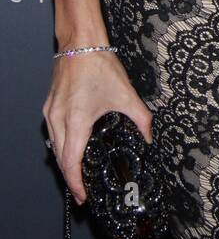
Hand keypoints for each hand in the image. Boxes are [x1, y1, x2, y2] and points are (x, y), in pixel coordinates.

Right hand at [43, 51, 152, 205]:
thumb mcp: (126, 95)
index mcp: (76, 121)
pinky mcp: (49, 105)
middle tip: (83, 191)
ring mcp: (51, 112)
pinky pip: (53, 132)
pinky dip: (61, 145)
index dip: (76, 183)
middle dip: (71, 178)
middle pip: (60, 159)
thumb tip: (148, 137)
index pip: (71, 163)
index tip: (83, 196)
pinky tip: (72, 146)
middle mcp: (59, 119)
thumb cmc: (99, 64)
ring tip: (78, 173)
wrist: (81, 42)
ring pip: (54, 146)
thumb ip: (141, 119)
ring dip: (65, 162)